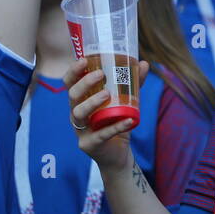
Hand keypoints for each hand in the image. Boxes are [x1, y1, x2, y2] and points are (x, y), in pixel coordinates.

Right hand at [64, 57, 150, 171]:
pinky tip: (129, 120)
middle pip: (72, 96)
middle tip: (100, 74)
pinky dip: (116, 126)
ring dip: (91, 102)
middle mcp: (76, 114)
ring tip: (106, 94)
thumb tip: (144, 64)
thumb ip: (133, 84)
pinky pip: (101, 134)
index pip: (69, 83)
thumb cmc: (115, 122)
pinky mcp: (90, 144)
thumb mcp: (124, 101)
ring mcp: (81, 130)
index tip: (84, 59)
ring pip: (78, 114)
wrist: (118, 154)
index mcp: (81, 100)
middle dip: (84, 83)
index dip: (73, 71)